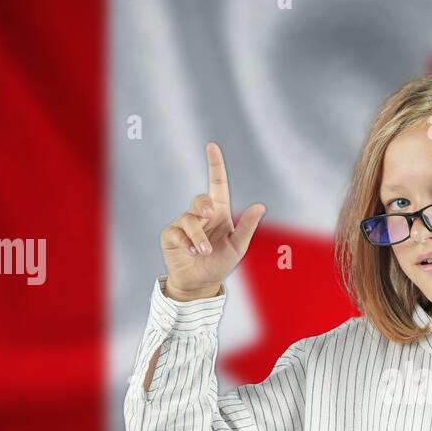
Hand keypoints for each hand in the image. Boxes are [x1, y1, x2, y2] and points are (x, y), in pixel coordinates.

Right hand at [159, 141, 266, 298]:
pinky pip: (175, 232)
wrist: (201, 283)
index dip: (215, 165)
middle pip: (200, 200)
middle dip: (204, 206)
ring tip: (203, 252)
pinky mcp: (171, 236)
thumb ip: (247, 227)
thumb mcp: (238, 246)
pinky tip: (191, 252)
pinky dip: (185, 243)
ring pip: (188, 218)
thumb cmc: (221, 262)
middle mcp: (201, 215)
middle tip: (209, 216)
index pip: (217, 184)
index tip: (212, 146)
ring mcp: (184, 225)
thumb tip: (260, 206)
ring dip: (198, 236)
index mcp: (219, 213)